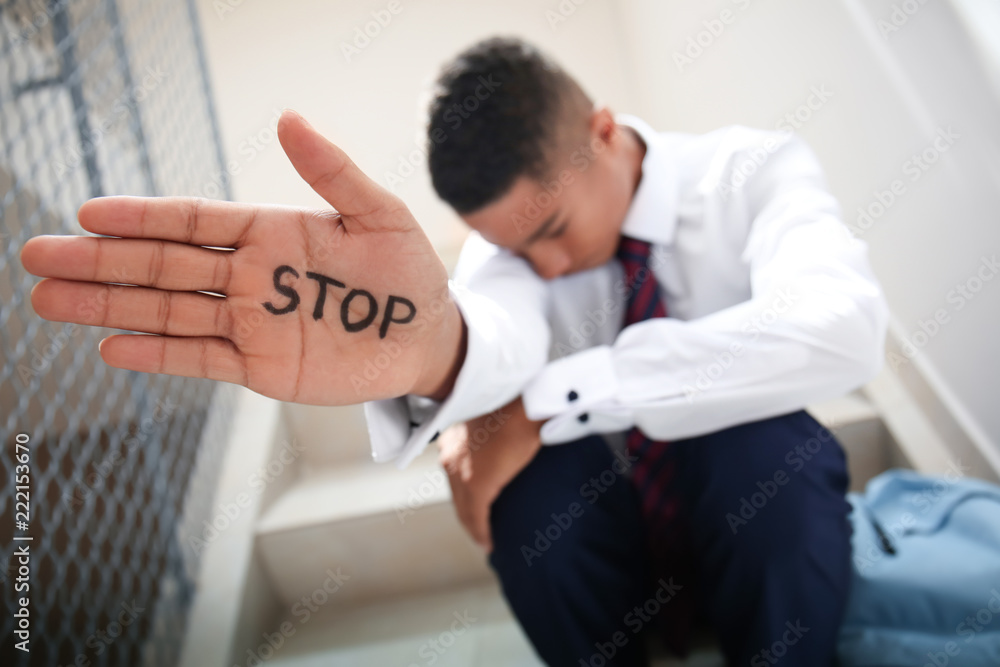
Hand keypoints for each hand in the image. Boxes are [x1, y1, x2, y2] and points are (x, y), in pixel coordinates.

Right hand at [20, 110, 464, 404]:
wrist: (427, 336)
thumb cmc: (407, 270)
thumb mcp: (378, 214)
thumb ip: (333, 173)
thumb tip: (289, 118)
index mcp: (270, 233)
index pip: (193, 221)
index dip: (142, 218)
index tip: (90, 213)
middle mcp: (249, 276)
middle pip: (163, 266)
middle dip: (101, 261)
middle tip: (36, 255)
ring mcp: (250, 322)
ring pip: (168, 311)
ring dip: (109, 306)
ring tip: (49, 298)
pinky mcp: (260, 366)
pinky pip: (200, 358)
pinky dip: (157, 354)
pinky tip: (110, 347)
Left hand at [438, 396, 543, 552]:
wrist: (524, 400)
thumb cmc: (517, 401)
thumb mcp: (496, 417)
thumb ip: (493, 431)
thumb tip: (507, 439)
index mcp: (453, 438)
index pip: (453, 471)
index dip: (463, 491)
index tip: (472, 503)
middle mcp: (449, 455)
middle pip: (456, 493)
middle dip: (467, 511)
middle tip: (479, 527)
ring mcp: (460, 471)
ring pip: (463, 508)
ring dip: (473, 525)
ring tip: (484, 538)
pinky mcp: (476, 484)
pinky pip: (476, 517)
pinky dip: (481, 533)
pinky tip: (487, 543)